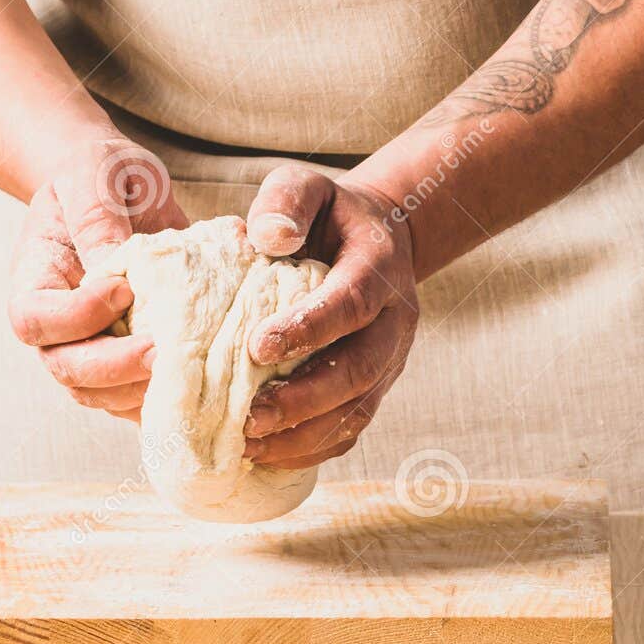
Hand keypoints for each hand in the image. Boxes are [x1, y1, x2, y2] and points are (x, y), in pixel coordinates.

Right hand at [7, 132, 188, 421]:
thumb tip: (111, 268)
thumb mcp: (96, 173)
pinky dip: (164, 396)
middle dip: (114, 369)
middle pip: (65, 368)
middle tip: (163, 351)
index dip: (75, 316)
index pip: (34, 319)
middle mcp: (56, 320)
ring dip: (140, 391)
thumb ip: (98, 218)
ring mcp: (88, 343)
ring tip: (186, 369)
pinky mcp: (125, 353)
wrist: (118, 181)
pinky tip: (200, 382)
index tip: (123, 289)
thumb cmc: (100, 171)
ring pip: (99, 393)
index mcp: (36, 275)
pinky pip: (134, 394)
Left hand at [242, 168, 418, 470]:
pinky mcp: (376, 387)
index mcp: (378, 268)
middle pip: (359, 370)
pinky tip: (265, 457)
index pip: (350, 302)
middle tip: (249, 416)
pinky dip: (312, 450)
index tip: (257, 346)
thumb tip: (266, 239)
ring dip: (304, 435)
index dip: (309, 328)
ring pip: (358, 410)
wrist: (377, 238)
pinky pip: (352, 430)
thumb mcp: (306, 187)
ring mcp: (390, 360)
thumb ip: (285, 202)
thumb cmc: (327, 214)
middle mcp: (394, 320)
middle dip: (304, 400)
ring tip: (248, 445)